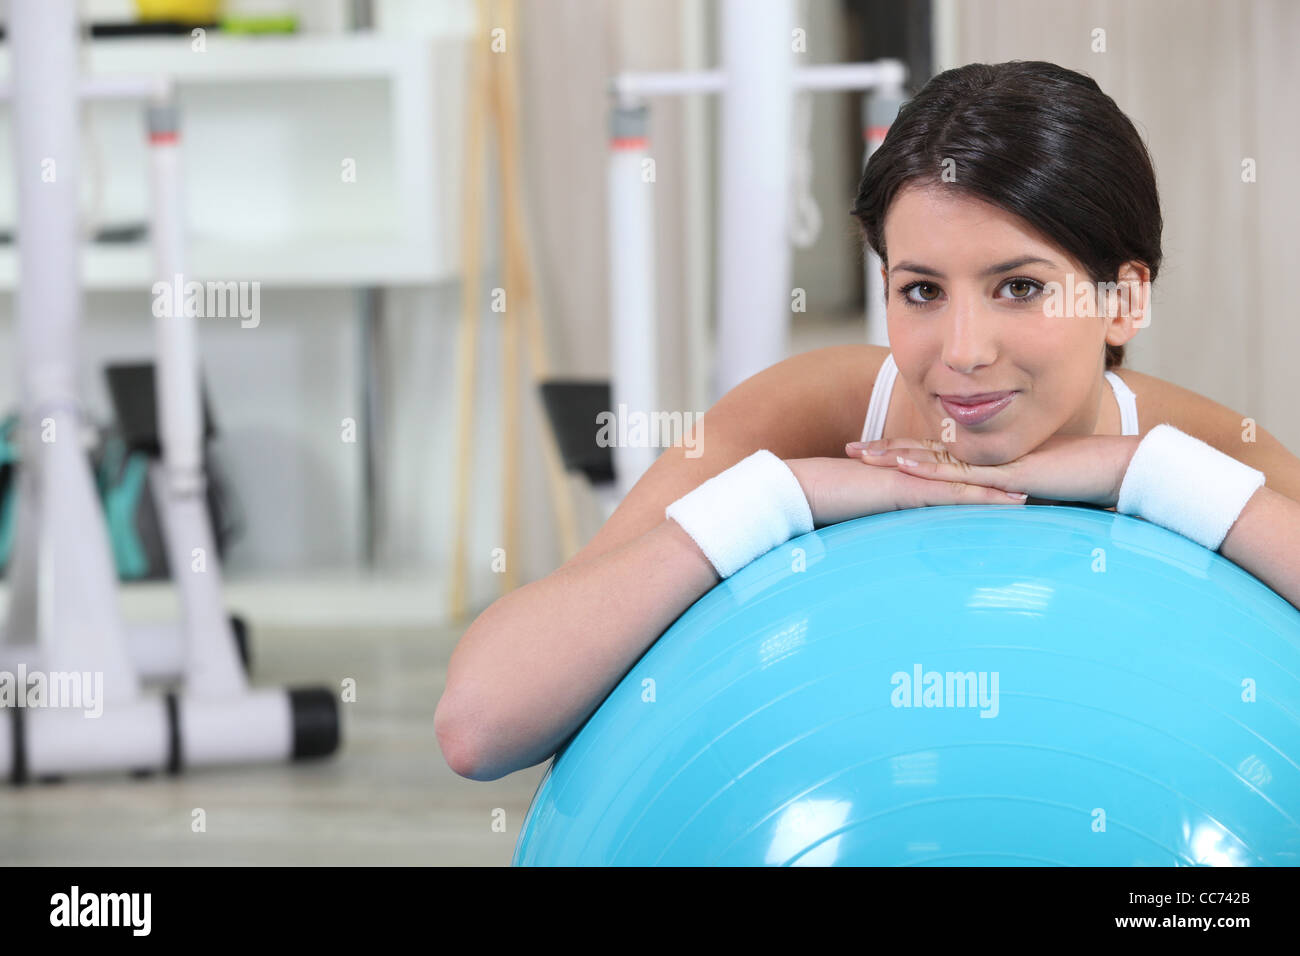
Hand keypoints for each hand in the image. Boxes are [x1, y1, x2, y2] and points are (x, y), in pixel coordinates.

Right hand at [786, 454, 1029, 527]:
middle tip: (1042, 487)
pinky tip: (1013, 504)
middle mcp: (915, 476)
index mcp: (904, 481)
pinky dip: (986, 498)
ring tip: (1043, 494)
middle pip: (969, 479)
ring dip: (1007, 491)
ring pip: (971, 484)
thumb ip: (879, 528)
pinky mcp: (908, 488)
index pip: (951, 483)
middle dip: (1004, 483)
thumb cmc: (819, 505)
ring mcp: (913, 479)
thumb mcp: (858, 521)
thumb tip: (888, 551)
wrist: (796, 490)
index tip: (1014, 490)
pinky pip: (953, 494)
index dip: (983, 485)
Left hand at [845, 434, 1142, 508]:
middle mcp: (985, 460)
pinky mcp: (1008, 476)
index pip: (936, 458)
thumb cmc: (1085, 490)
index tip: (870, 453)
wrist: (1119, 472)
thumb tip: (997, 534)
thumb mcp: (1038, 505)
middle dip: (886, 450)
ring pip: (936, 459)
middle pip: (925, 453)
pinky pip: (964, 474)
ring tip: (864, 455)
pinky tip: (908, 469)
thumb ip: (1011, 514)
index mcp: (987, 465)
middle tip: (849, 449)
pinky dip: (934, 472)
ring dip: (898, 457)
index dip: (903, 453)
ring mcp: (994, 465)